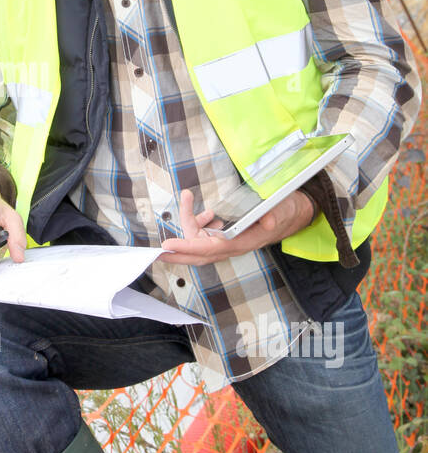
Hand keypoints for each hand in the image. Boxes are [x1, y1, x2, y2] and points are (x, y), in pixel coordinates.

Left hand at [159, 188, 314, 266]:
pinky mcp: (227, 236)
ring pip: (200, 240)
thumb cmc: (286, 212)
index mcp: (244, 242)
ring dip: (189, 223)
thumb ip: (274, 214)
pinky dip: (199, 222)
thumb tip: (266, 221)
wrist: (293, 215)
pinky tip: (207, 212)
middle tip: (158, 250)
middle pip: (199, 253)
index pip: (212, 248)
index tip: (169, 246)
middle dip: (177, 252)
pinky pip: (206, 234)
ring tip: (189, 198)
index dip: (189, 248)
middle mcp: (233, 245)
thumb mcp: (283, 209)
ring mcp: (229, 241)